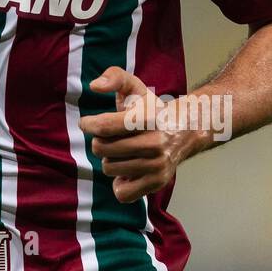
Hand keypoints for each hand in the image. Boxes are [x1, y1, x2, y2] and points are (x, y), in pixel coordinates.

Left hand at [78, 66, 201, 203]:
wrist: (184, 131)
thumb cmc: (150, 109)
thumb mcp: (134, 86)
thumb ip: (114, 77)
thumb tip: (94, 86)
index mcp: (148, 118)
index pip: (104, 126)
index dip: (88, 124)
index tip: (88, 123)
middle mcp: (156, 143)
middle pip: (102, 149)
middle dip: (99, 141)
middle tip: (110, 137)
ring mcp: (158, 165)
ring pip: (109, 168)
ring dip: (109, 160)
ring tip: (122, 151)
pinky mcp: (157, 182)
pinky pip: (122, 193)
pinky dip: (119, 182)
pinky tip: (127, 169)